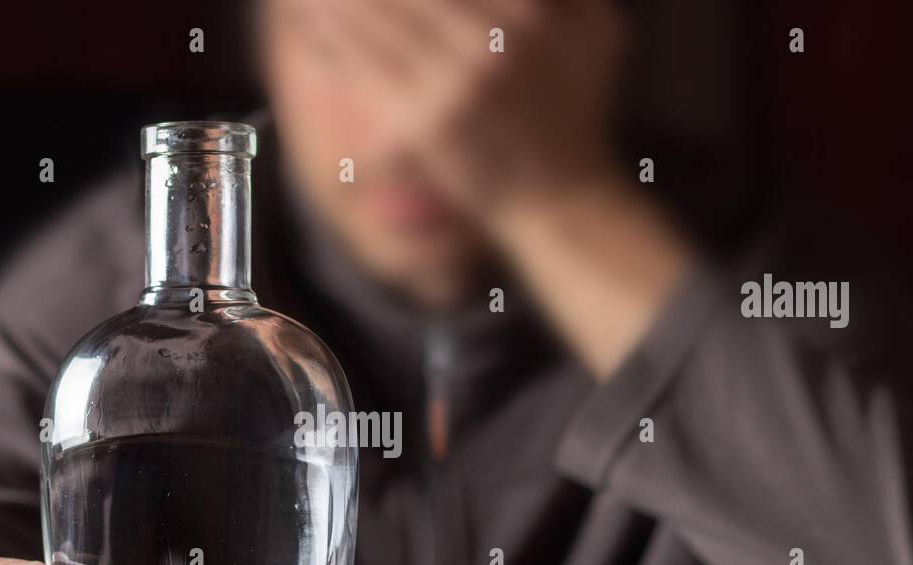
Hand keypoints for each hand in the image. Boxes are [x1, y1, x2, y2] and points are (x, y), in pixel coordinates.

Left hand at [303, 0, 629, 229]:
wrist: (558, 197)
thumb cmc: (574, 110)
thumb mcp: (596, 32)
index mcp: (531, 14)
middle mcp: (495, 44)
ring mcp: (457, 86)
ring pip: (382, 19)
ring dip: (345, 2)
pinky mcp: (426, 124)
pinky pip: (368, 66)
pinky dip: (338, 36)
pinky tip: (317, 15)